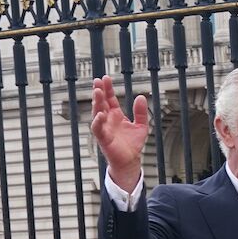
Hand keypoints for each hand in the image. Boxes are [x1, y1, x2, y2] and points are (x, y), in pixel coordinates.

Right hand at [90, 75, 148, 191]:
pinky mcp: (103, 139)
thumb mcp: (141, 126)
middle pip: (101, 103)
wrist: (131, 160)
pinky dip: (98, 122)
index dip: (108, 88)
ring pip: (97, 113)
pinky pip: (98, 129)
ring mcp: (104, 129)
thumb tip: (141, 97)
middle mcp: (108, 120)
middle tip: (97, 81)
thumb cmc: (132, 143)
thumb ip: (140, 112)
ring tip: (97, 92)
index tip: (105, 78)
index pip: (109, 99)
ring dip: (96, 103)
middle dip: (99, 92)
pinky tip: (100, 114)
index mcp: (115, 115)